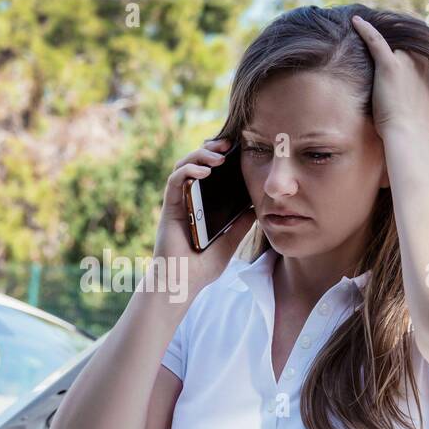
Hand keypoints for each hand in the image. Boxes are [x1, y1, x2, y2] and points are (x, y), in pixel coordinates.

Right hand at [155, 137, 256, 296]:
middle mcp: (188, 199)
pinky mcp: (169, 207)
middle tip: (229, 144)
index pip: (210, 172)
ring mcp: (178, 202)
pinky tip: (204, 171)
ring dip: (200, 155)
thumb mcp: (231, 240)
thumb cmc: (203, 266)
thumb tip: (259, 205)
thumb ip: (242, 222)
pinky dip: (189, 171)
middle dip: (212, 149)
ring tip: (219, 155)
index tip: (238, 149)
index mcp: (202, 204)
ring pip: (184, 165)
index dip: (221, 157)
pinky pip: (175, 181)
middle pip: (196, 163)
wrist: (183, 284)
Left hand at [352, 14, 428, 138]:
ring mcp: (407, 61)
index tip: (398, 58)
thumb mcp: (425, 104)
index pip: (419, 53)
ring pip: (391, 47)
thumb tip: (407, 90)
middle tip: (381, 65)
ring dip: (381, 48)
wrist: (410, 135)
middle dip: (395, 53)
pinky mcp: (389, 65)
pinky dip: (365, 30)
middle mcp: (424, 60)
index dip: (407, 56)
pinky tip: (355, 21)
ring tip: (367, 44)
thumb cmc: (416, 128)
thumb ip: (420, 90)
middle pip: (405, 47)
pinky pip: (376, 41)